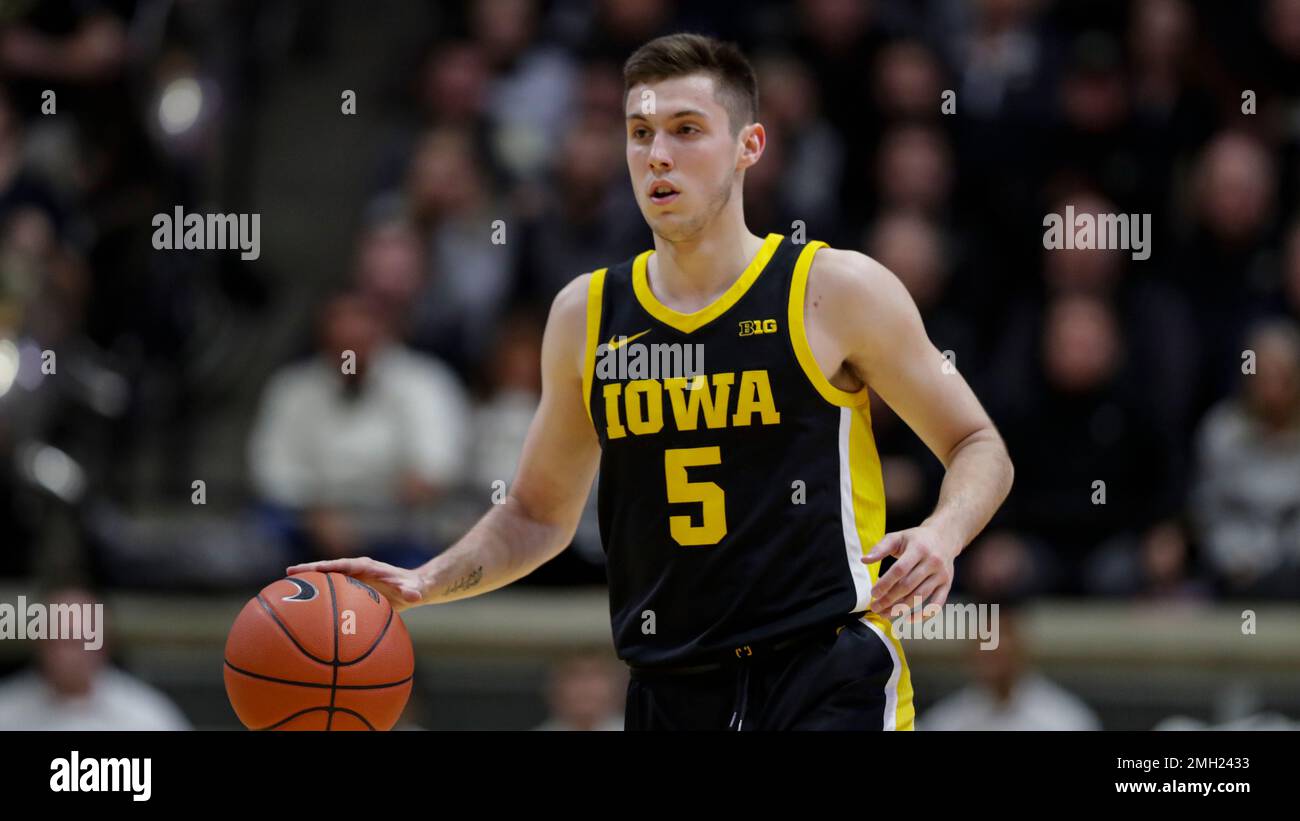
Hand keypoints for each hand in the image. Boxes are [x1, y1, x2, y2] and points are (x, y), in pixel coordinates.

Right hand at [286, 557, 425, 611]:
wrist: (414, 587)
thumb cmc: (413, 588)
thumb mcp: (414, 589)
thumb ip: (411, 592)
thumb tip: (415, 597)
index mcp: (367, 567)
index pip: (342, 565)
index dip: (325, 566)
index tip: (309, 569)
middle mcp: (356, 570)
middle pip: (329, 568)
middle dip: (310, 570)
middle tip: (287, 573)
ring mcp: (353, 578)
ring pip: (328, 578)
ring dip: (310, 581)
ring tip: (287, 586)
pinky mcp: (352, 588)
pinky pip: (333, 591)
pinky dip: (319, 594)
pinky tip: (303, 604)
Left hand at [863, 526, 956, 622]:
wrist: (944, 537)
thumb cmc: (915, 539)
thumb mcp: (898, 537)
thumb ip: (880, 548)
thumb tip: (864, 560)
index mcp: (918, 549)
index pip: (900, 570)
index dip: (885, 583)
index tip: (873, 593)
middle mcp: (932, 562)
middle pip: (908, 585)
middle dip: (890, 599)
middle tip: (875, 607)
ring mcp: (941, 574)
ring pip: (920, 596)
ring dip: (902, 608)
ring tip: (885, 614)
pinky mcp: (947, 584)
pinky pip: (937, 603)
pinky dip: (924, 614)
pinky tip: (908, 619)